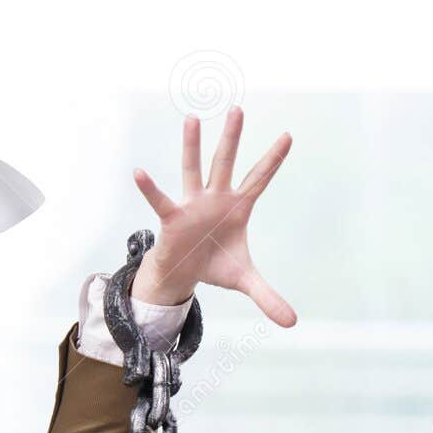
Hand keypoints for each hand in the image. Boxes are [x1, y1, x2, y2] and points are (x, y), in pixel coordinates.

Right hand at [130, 106, 295, 326]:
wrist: (187, 274)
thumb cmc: (216, 266)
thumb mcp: (245, 282)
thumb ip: (268, 297)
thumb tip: (292, 323)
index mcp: (238, 206)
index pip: (259, 178)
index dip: (273, 159)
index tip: (288, 135)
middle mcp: (216, 197)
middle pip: (226, 163)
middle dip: (232, 138)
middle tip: (238, 110)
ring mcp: (193, 204)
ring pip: (193, 169)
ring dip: (193, 146)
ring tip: (193, 118)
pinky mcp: (172, 218)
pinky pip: (161, 200)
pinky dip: (150, 188)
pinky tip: (140, 172)